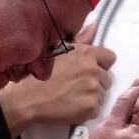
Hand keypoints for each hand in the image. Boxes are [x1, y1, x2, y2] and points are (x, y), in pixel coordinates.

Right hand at [0, 24, 114, 133]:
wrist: (28, 99)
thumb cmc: (41, 75)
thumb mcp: (59, 51)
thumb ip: (81, 40)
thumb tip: (94, 27)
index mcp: (86, 54)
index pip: (110, 58)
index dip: (101, 65)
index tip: (91, 70)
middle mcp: (92, 70)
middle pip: (106, 79)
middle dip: (95, 83)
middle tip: (76, 86)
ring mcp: (93, 89)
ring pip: (101, 95)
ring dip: (91, 97)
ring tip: (72, 96)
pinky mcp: (90, 106)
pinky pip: (96, 110)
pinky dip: (86, 111)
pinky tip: (72, 106)